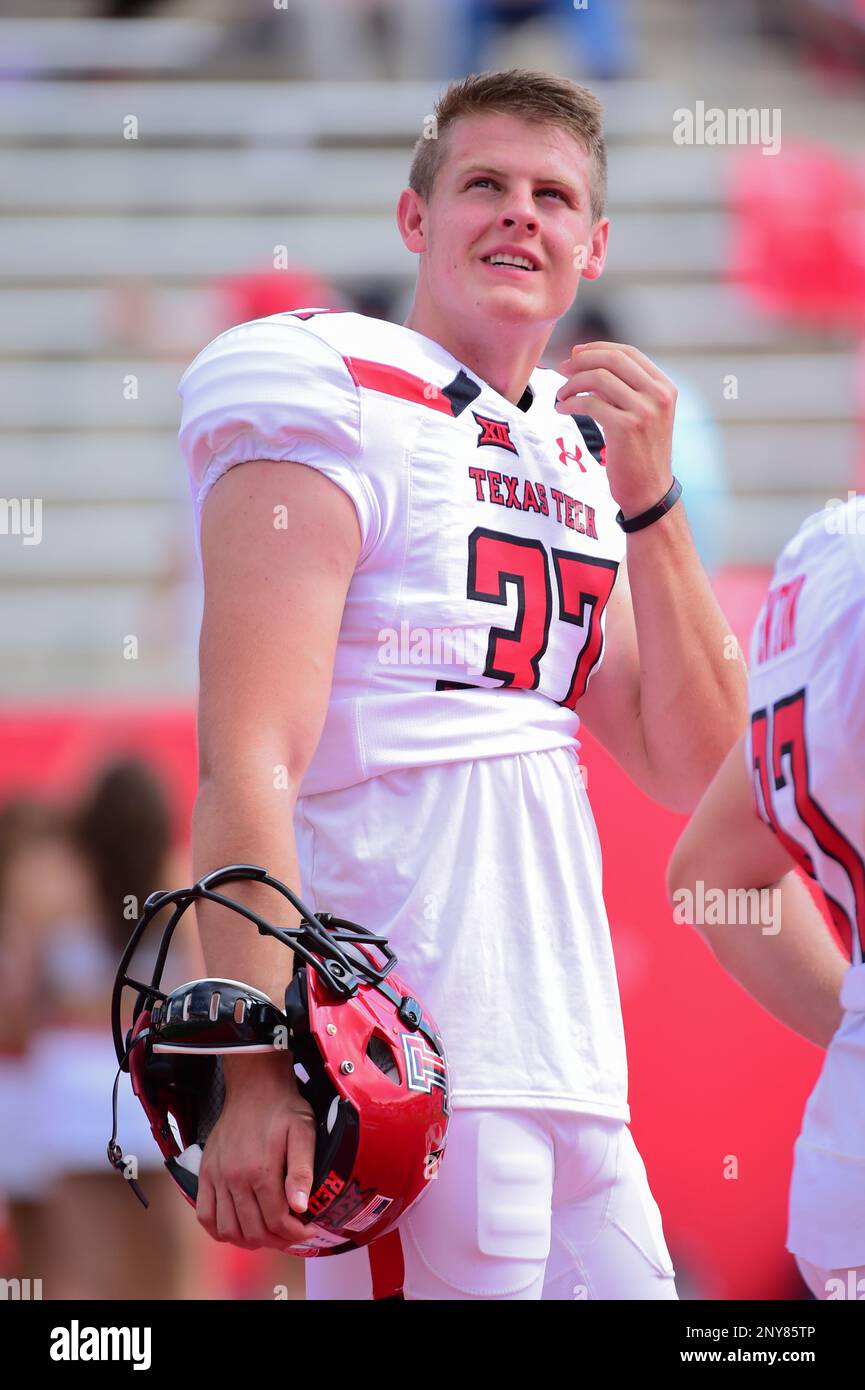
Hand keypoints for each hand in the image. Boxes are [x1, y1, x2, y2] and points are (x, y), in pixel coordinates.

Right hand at [196, 1056, 316, 1251]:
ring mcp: (217, 1177)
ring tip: (268, 1233)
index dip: (295, 1234)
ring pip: (228, 1230)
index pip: (277, 1220)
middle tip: (292, 1234)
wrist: (255, 1086)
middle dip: (277, 1240)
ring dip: (249, 1240)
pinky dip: (219, 1230)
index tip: (308, 1231)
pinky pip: (204, 1215)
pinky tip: (237, 1228)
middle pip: (254, 1230)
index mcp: (261, 1170)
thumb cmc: (283, 1109)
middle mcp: (235, 1178)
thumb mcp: (304, 1133)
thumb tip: (301, 1206)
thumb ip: (302, 1170)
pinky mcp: (205, 1172)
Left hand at [555, 341, 676, 518]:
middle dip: (581, 361)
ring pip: (599, 378)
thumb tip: (586, 360)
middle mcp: (658, 395)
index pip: (628, 353)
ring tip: (560, 396)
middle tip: (562, 370)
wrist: (649, 492)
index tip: (575, 354)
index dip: (597, 348)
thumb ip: (624, 388)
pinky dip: (570, 403)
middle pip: (613, 360)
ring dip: (572, 384)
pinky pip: (590, 403)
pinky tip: (562, 409)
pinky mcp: (627, 427)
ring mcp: (645, 411)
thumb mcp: (642, 414)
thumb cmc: (639, 453)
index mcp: (664, 387)